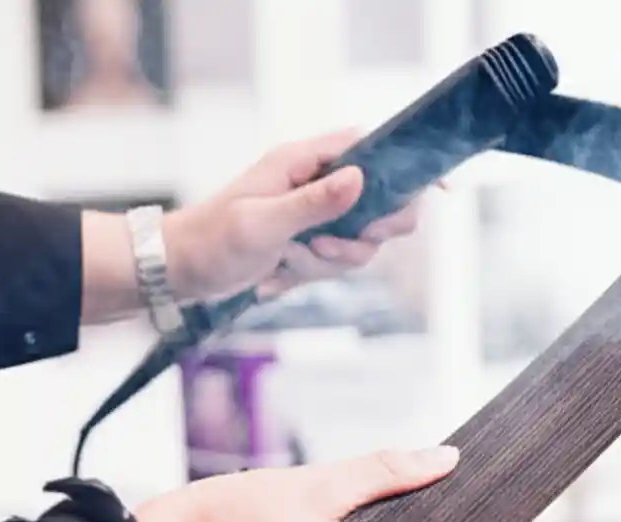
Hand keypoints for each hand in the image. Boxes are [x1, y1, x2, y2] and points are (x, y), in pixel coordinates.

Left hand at [163, 128, 421, 301]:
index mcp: (305, 161)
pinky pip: (341, 260)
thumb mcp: (262, 222)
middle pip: (381, 200)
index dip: (407, 164)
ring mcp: (318, 213)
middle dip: (365, 233)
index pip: (371, 147)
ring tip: (287, 262)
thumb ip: (314, 202)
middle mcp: (318, 182)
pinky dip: (314, 274)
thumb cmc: (212, 240)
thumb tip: (360, 178)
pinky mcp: (314, 241)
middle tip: (328, 247)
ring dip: (331, 261)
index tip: (438, 188)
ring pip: (364, 239)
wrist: (182, 271)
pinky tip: (277, 276)